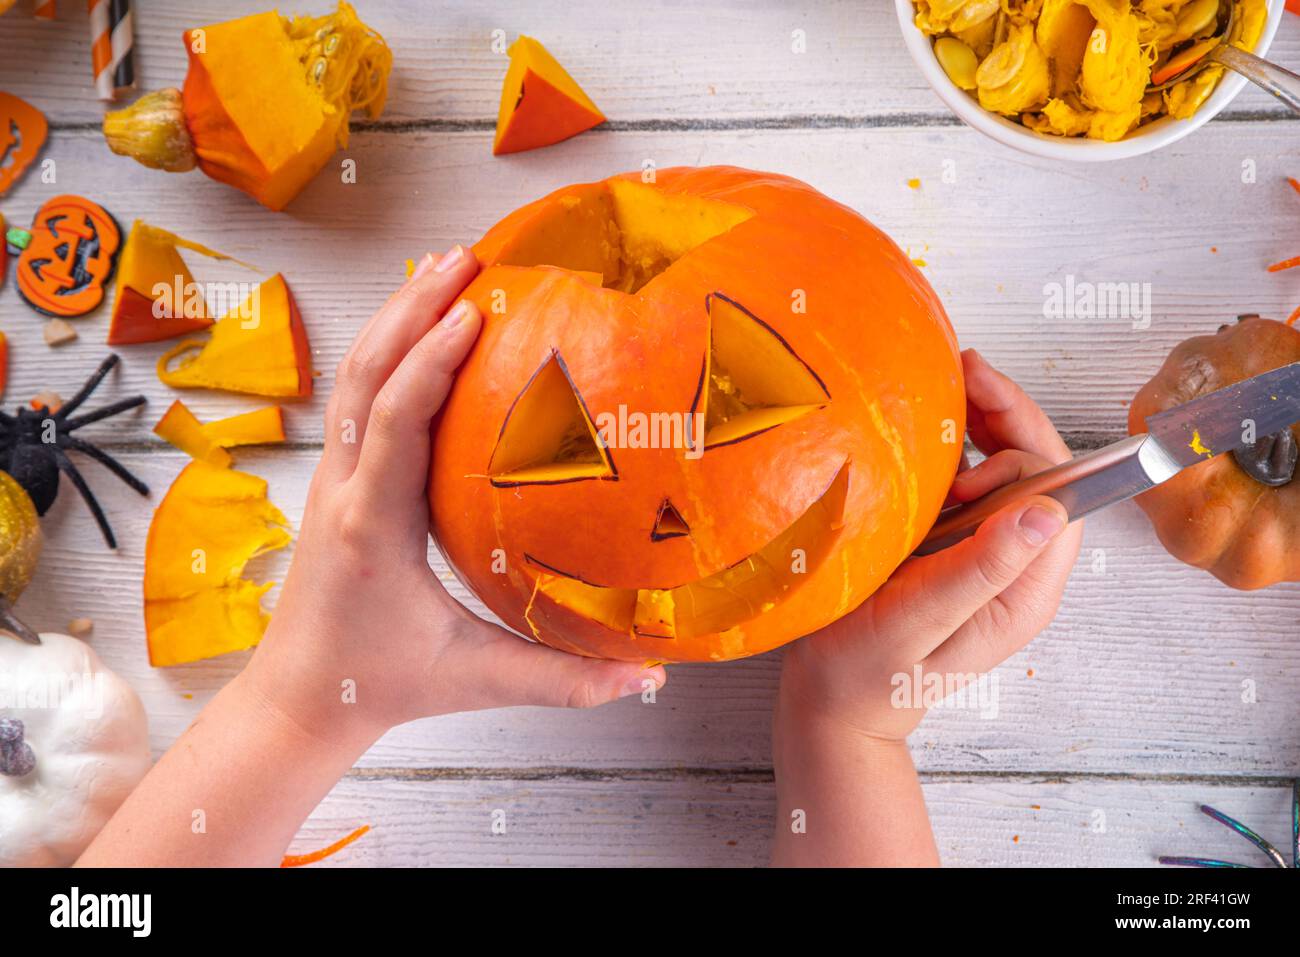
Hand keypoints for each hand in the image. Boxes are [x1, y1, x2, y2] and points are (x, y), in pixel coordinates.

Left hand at [246, 246, 665, 738]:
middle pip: (364, 374)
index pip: (395, 421)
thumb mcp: (472, 678)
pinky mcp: (336, 483)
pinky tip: (419, 326)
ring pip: (353, 376)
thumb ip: (561, 678)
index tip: (474, 314)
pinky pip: (357, 397)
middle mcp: (341, 491)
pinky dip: (388, 349)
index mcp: (371, 526)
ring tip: (445, 266)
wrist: (298, 697)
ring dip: (395, 316)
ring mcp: (331, 482)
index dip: (430, 361)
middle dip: (412, 307)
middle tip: (466, 258)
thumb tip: (645, 677)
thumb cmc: (375, 684)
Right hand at [778, 349, 1082, 741]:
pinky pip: (969, 483)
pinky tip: (927, 427)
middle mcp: (1016, 569)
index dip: (1026, 435)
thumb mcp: (918, 622)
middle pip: (1038, 472)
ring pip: (1005, 471)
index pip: (1058, 493)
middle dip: (1004, 417)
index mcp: (1024, 593)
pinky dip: (954, 448)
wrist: (831, 702)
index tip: (976, 401)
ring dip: (982, 425)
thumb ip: (980, 570)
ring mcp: (984, 555)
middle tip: (957, 379)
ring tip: (945, 392)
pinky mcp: (952, 547)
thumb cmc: (864, 673)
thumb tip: (1044, 510)